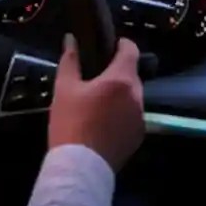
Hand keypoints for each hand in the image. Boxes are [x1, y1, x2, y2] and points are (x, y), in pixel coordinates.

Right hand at [48, 35, 144, 170]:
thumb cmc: (70, 123)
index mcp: (121, 79)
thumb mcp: (64, 89)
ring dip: (121, 95)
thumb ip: (69, 61)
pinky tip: (105, 123)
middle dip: (118, 73)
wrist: (80, 166)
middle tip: (97, 79)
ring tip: (99, 103)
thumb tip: (71, 39)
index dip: (122, 44)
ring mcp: (141, 117)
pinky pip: (133, 116)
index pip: (131, 51)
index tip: (112, 45)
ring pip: (133, 97)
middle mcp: (137, 95)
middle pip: (132, 75)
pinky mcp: (139, 135)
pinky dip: (123, 114)